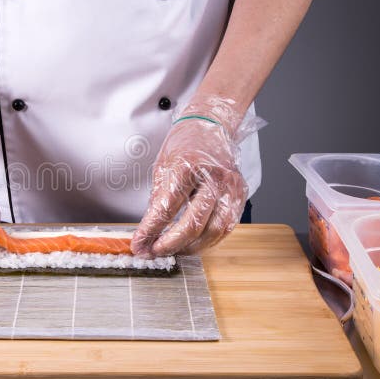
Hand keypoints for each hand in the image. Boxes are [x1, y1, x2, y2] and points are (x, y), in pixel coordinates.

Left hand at [132, 99, 249, 256]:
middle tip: (155, 252)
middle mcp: (213, 177)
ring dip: (193, 247)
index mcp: (187, 167)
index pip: (166, 208)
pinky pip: (227, 225)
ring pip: (215, 230)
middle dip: (171, 244)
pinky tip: (194, 242)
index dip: (150, 231)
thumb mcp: (162, 168)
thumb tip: (147, 233)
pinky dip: (210, 239)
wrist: (210, 126)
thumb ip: (157, 201)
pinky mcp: (241, 194)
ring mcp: (230, 186)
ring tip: (174, 250)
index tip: (139, 245)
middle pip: (194, 223)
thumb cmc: (184, 146)